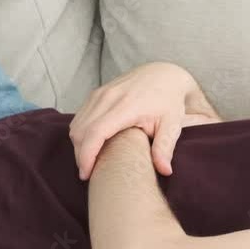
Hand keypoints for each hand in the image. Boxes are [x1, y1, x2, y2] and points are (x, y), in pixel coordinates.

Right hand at [69, 61, 220, 179]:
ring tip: (91, 161)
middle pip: (81, 131)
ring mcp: (100, 93)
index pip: (95, 133)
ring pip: (77, 124)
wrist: (165, 74)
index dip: (86, 156)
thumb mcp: (172, 124)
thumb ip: (165, 147)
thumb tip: (165, 171)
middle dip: (80, 155)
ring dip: (79, 145)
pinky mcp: (97, 93)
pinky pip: (80, 116)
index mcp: (126, 106)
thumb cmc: (169, 101)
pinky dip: (81, 133)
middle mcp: (108, 97)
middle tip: (90, 173)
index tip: (86, 174)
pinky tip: (92, 145)